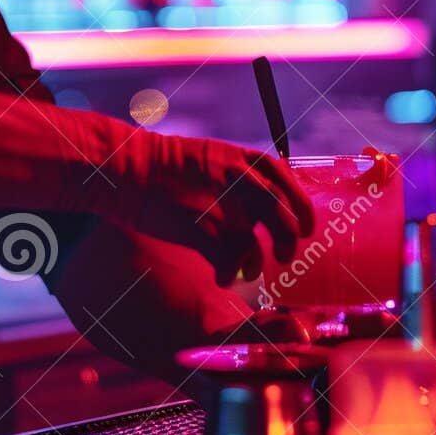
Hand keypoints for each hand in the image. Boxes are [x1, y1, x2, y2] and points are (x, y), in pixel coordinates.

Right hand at [103, 131, 315, 286]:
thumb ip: (239, 174)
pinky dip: (229, 274)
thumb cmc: (165, 167)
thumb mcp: (211, 156)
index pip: (287, 182)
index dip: (302, 207)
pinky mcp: (202, 228)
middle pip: (281, 216)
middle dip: (288, 241)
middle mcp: (239, 179)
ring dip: (254, 264)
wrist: (128, 168)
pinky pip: (228, 261)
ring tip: (248, 271)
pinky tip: (222, 278)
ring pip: (254, 244)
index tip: (306, 227)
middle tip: (285, 257)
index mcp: (243, 159)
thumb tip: (264, 201)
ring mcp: (222, 205)